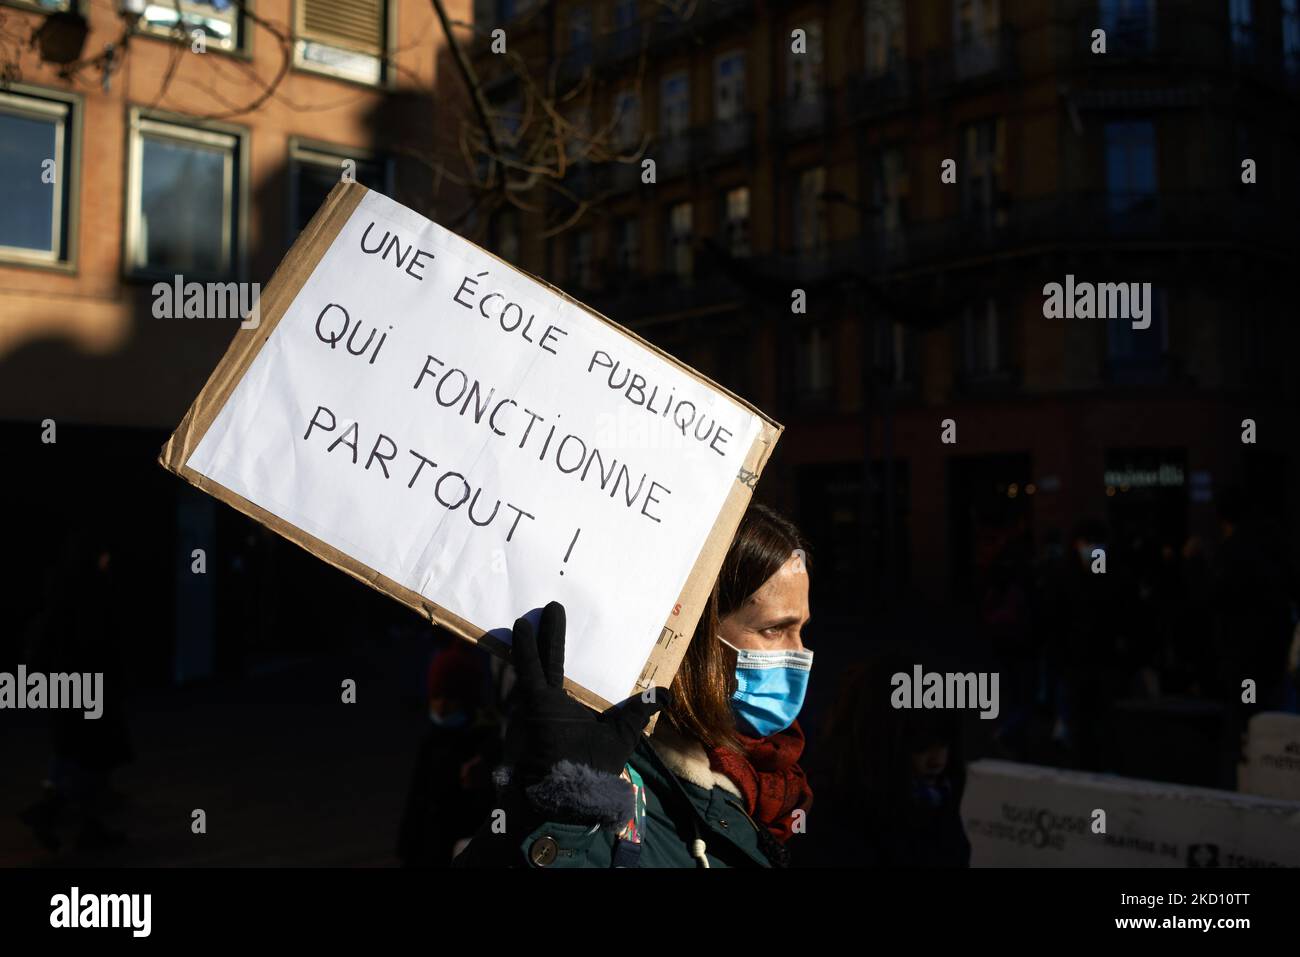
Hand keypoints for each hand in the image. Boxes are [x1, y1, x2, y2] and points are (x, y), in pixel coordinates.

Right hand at [506, 601, 668, 783]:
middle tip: (558, 607)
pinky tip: (522, 625)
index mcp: (578, 707)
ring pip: (545, 658)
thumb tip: (665, 693)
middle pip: (558, 658)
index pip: (581, 673)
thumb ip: (639, 711)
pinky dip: (525, 647)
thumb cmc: (597, 765)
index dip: (584, 654)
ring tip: (547, 607)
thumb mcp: (624, 733)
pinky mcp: (535, 700)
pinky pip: (529, 668)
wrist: (572, 786)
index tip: (590, 631)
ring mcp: (545, 699)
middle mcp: (560, 700)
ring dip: (544, 634)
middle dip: (557, 635)